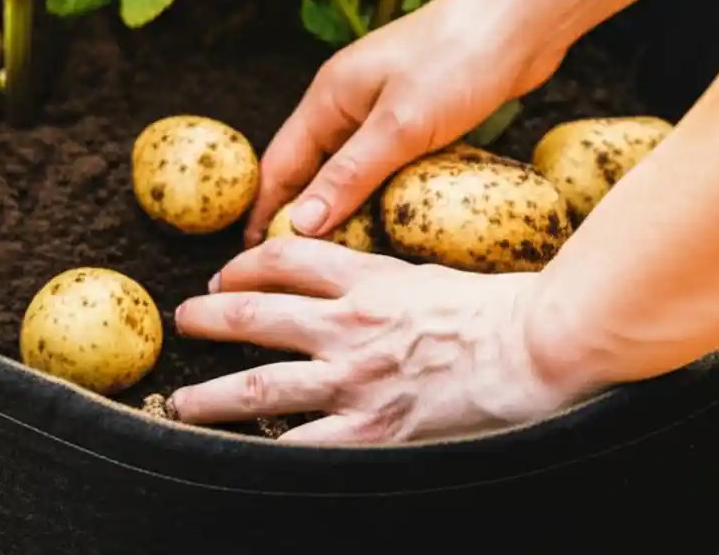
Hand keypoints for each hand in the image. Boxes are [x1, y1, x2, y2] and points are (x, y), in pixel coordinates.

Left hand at [168, 237, 579, 443]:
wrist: (535, 347)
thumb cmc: (499, 309)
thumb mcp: (431, 276)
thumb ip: (385, 282)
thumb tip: (360, 288)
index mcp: (366, 279)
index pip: (284, 259)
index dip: (244, 264)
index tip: (225, 275)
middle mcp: (348, 325)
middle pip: (254, 314)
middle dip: (208, 317)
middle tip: (185, 321)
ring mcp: (354, 379)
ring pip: (258, 385)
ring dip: (210, 395)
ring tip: (183, 402)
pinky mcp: (371, 429)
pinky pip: (302, 445)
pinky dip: (266, 452)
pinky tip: (241, 458)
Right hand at [243, 0, 569, 246]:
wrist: (524, 18)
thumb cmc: (459, 59)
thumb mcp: (399, 126)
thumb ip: (349, 176)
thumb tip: (300, 225)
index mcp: (329, 98)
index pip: (280, 165)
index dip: (264, 211)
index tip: (254, 255)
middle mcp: (349, 103)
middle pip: (312, 170)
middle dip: (303, 217)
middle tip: (300, 268)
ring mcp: (385, 110)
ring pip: (352, 171)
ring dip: (347, 209)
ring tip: (343, 260)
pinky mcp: (420, 118)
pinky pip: (389, 165)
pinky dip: (384, 195)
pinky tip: (392, 225)